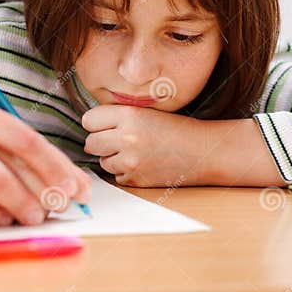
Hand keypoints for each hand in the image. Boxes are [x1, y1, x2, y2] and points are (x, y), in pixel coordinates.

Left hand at [81, 104, 204, 186]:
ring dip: (112, 158)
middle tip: (117, 140)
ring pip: (102, 161)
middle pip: (90, 142)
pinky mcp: (136, 180)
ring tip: (134, 151)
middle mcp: (127, 138)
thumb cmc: (176, 129)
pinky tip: (143, 164)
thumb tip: (90, 126)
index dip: (96, 123)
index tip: (104, 124)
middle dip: (100, 142)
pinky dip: (125, 172)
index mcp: (129, 115)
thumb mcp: (147, 112)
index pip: (89, 119)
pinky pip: (117, 176)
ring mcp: (130, 161)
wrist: (203, 151)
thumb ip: (119, 116)